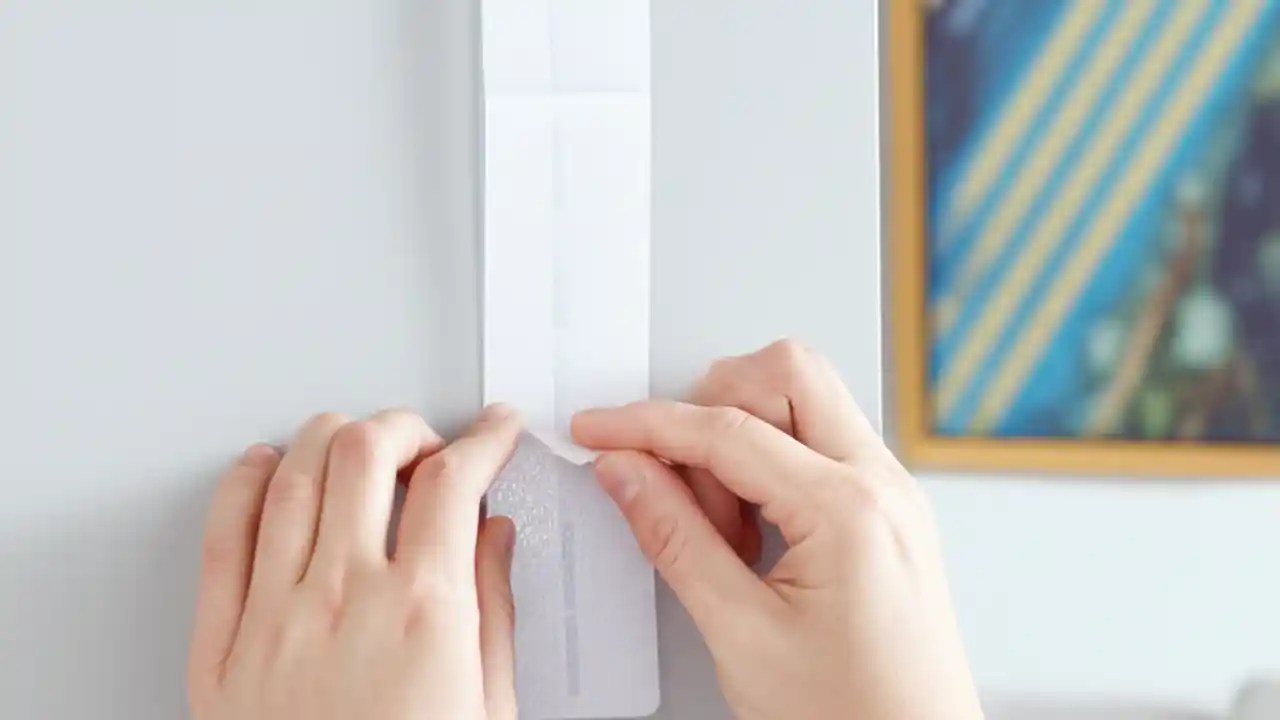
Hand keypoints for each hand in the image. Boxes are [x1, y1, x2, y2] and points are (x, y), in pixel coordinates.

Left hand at [188, 406, 522, 719]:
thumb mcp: (489, 709)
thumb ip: (493, 609)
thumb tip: (494, 539)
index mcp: (424, 613)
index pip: (455, 480)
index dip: (485, 439)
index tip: (495, 432)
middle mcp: (344, 599)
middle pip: (368, 453)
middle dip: (408, 427)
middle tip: (430, 442)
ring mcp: (274, 617)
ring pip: (297, 475)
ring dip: (334, 436)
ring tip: (359, 441)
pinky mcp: (221, 648)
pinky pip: (223, 537)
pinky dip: (244, 484)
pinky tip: (265, 468)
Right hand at [573, 341, 982, 719]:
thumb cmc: (854, 715)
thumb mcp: (742, 634)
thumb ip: (676, 540)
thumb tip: (628, 473)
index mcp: (849, 510)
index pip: (728, 429)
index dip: (647, 425)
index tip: (599, 430)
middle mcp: (882, 485)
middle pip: (786, 376)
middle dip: (713, 407)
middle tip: (675, 481)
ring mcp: (891, 496)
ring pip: (805, 404)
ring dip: (743, 442)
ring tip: (723, 533)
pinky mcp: (886, 514)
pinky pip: (820, 449)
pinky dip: (772, 469)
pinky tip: (750, 535)